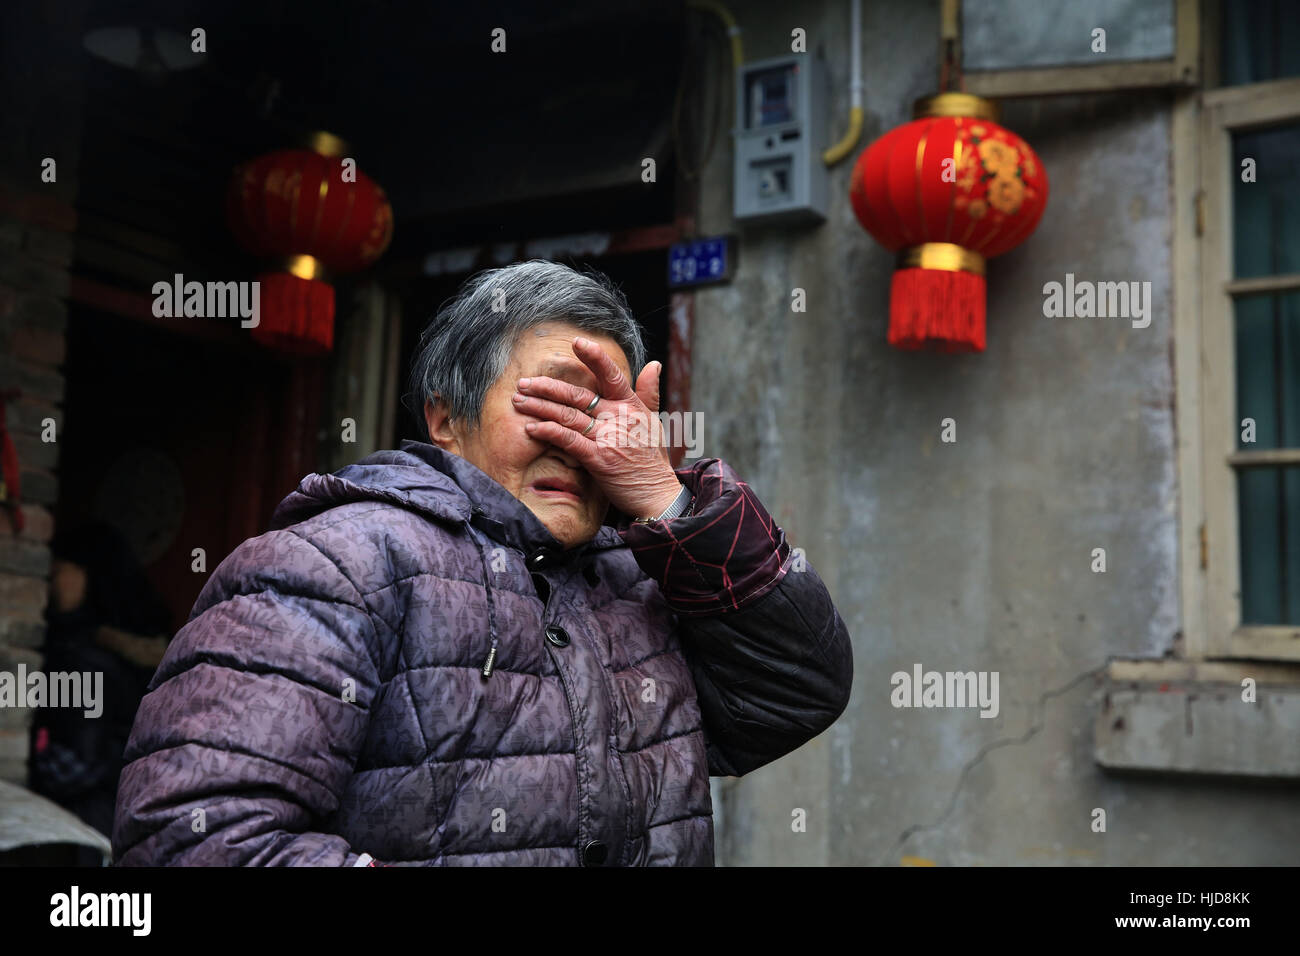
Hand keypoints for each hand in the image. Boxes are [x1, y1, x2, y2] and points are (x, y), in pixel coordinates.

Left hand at [513, 336, 682, 518]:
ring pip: (568, 416)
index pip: (611, 376)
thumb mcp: (654, 422)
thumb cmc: (652, 459)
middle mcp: (619, 418)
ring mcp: (608, 438)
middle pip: (578, 396)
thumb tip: (654, 364)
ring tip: (519, 401)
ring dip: (540, 407)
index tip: (576, 342)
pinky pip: (569, 441)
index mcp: (631, 406)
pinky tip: (532, 427)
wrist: (656, 493)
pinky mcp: (599, 459)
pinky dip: (549, 432)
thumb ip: (649, 392)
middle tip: (523, 383)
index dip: (594, 358)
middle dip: (546, 388)